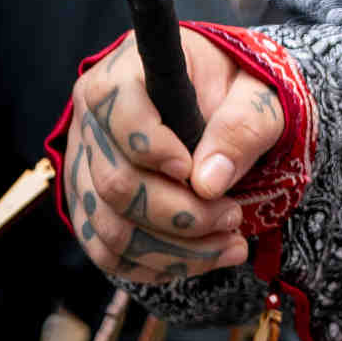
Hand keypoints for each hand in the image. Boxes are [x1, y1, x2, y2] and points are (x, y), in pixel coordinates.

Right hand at [63, 28, 281, 287]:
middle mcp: (90, 121)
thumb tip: (208, 183)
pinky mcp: (89, 206)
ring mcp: (84, 167)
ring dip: (175, 250)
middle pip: (116, 184)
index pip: (120, 115)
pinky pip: (107, 253)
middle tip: (233, 217)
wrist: (221, 103)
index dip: (156, 150)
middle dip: (180, 215)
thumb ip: (242, 125)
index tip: (200, 175)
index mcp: (123, 74)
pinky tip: (200, 258)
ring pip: (111, 229)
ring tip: (230, 243)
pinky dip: (154, 266)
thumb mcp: (257, 91)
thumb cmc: (236, 88)